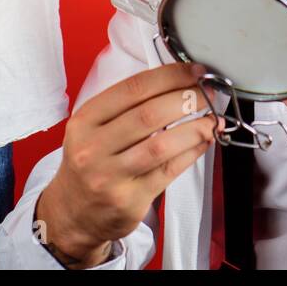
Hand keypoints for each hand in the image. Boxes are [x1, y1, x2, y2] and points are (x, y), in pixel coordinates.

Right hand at [35, 62, 222, 266]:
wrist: (73, 213)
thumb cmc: (89, 164)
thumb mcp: (92, 129)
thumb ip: (125, 106)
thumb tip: (176, 83)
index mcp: (85, 122)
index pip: (133, 89)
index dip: (169, 76)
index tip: (193, 72)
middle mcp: (93, 148)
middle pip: (150, 114)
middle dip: (187, 99)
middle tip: (208, 93)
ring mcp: (110, 177)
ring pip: (162, 145)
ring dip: (196, 128)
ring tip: (213, 119)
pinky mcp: (130, 200)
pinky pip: (169, 171)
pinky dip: (192, 152)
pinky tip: (204, 141)